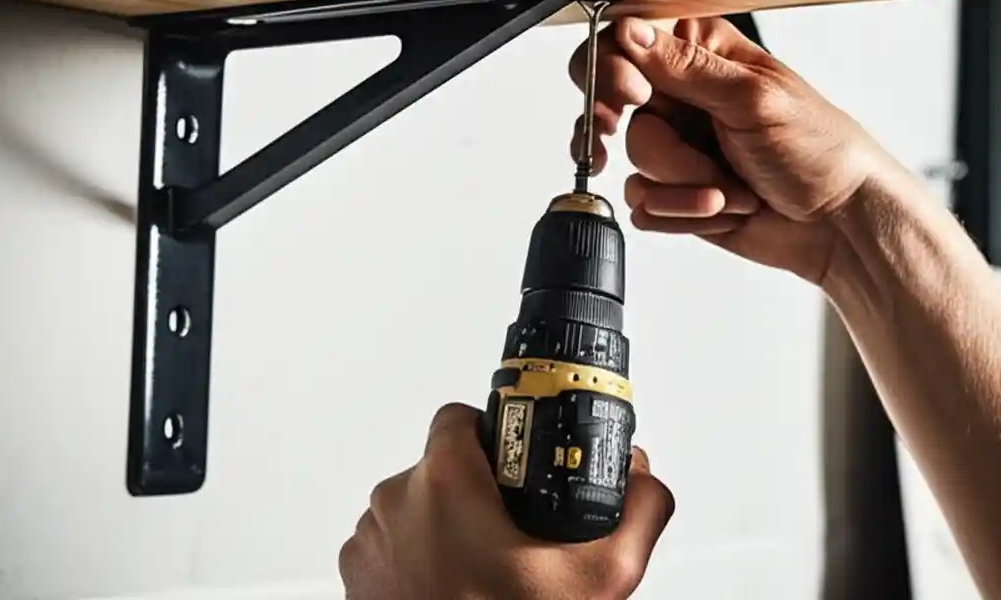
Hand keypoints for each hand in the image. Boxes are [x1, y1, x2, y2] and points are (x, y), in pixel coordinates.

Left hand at [338, 403, 675, 599]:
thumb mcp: (600, 576)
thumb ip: (637, 511)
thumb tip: (642, 481)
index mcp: (444, 482)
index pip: (461, 417)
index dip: (495, 437)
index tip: (517, 467)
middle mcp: (396, 502)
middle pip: (442, 464)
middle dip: (478, 491)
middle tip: (511, 535)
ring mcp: (370, 540)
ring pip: (417, 505)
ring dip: (447, 525)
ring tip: (483, 568)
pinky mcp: (358, 573)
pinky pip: (394, 544)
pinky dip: (419, 558)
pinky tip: (453, 587)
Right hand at [569, 17, 890, 283]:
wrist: (837, 223)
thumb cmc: (818, 150)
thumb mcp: (752, 99)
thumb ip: (685, 67)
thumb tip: (630, 32)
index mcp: (701, 54)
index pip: (622, 46)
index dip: (613, 73)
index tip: (635, 97)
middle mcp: (682, 96)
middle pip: (618, 117)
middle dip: (666, 152)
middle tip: (697, 163)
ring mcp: (677, 146)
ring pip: (633, 167)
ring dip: (686, 189)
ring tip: (735, 189)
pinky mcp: (675, 192)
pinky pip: (643, 206)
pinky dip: (684, 215)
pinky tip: (726, 209)